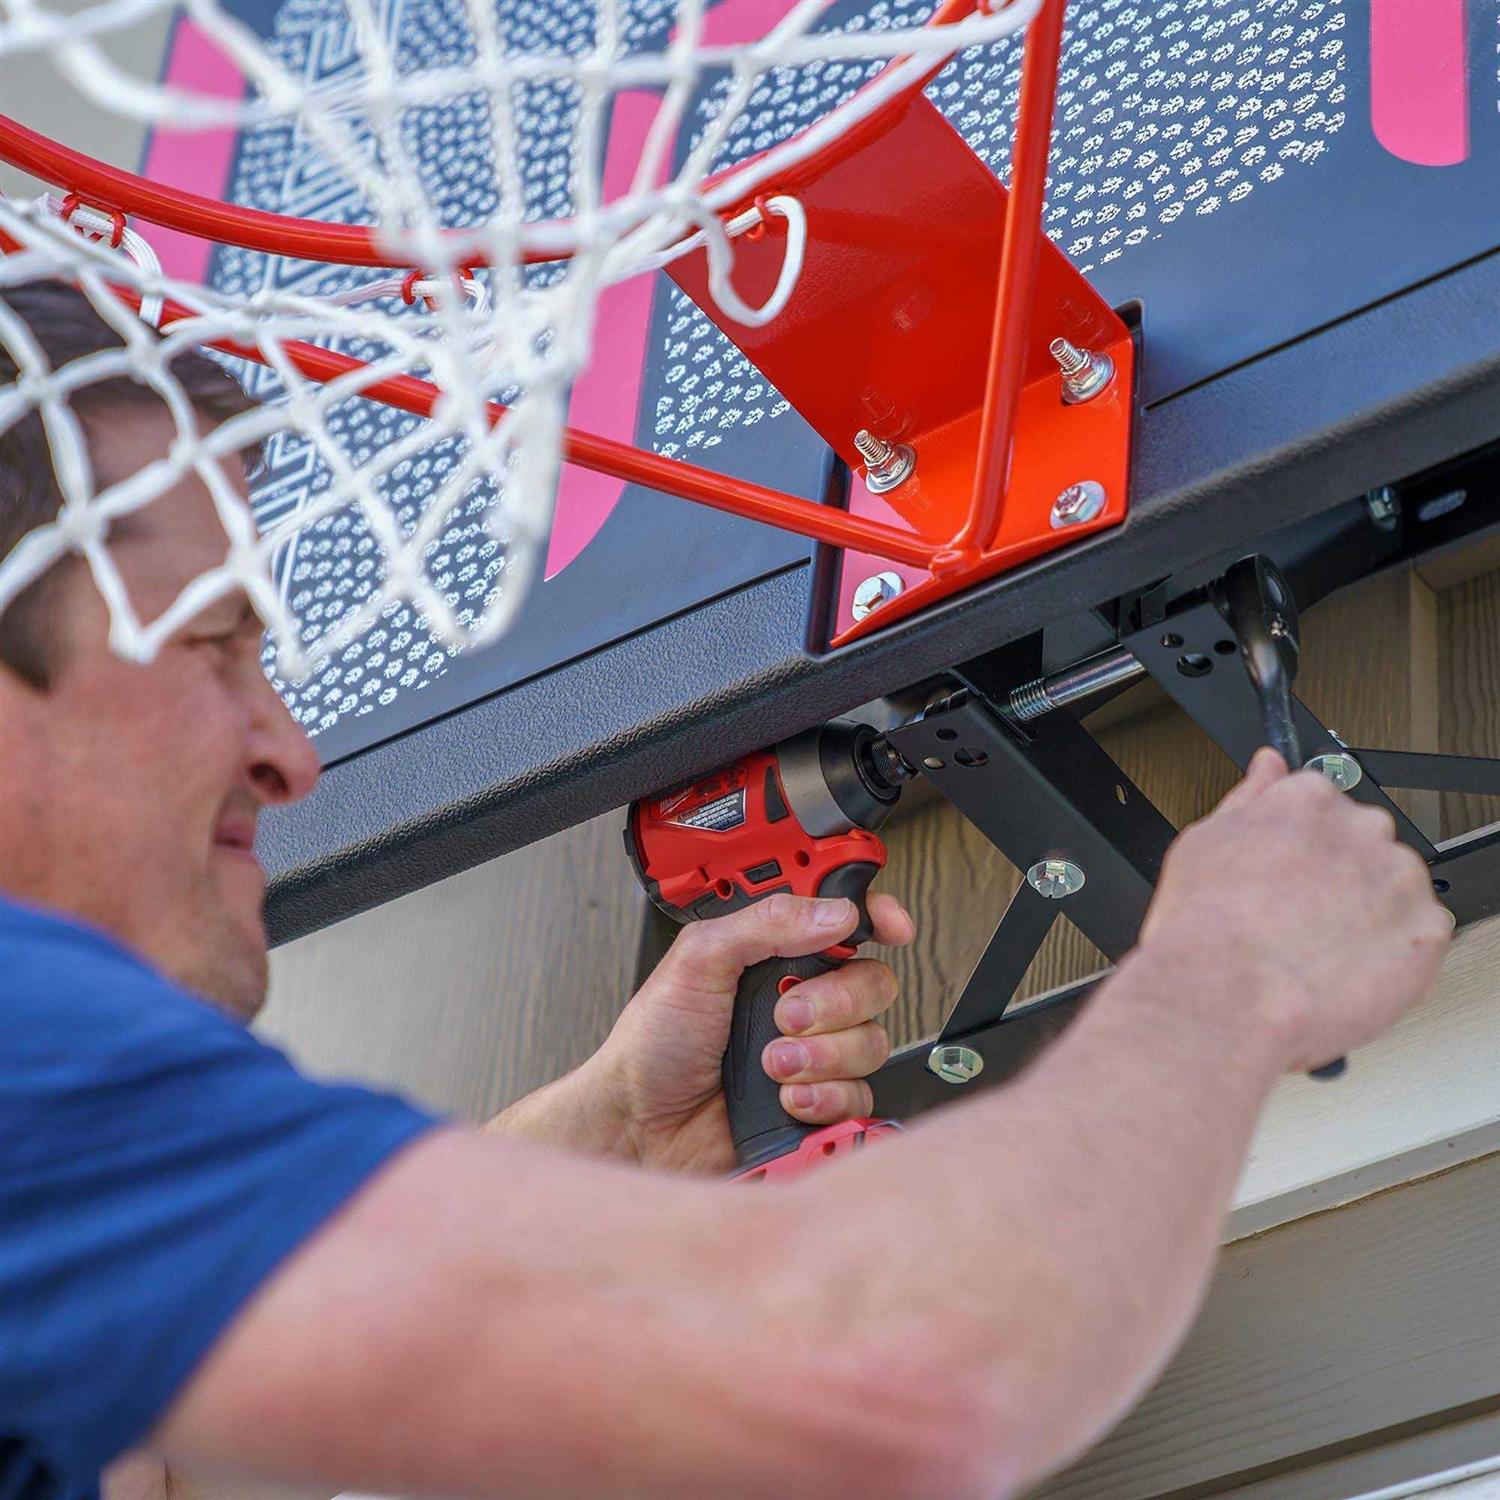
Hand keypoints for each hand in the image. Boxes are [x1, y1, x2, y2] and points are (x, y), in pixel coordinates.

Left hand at [589, 893, 914, 1173]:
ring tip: (772, 1063)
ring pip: (870, 1041)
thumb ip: (765, 923)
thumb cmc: (653, 1045)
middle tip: (784, 1015)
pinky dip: (824, 1096)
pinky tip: (786, 1098)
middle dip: (835, 1001)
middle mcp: (801, 998)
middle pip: (871, 981)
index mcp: (773, 954)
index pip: (843, 920)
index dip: (876, 916)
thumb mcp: (697, 961)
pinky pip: (860, 1095)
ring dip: (822, 1055)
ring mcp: (814, 1052)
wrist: (640, 1126)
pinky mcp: (820, 1101)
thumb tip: (834, 911)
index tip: (890, 925)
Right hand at [1138, 748, 1451, 1072]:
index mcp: (1308, 800)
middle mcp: (1361, 828)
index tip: (1290, 873)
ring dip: (1369, 914)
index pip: (1322, 806)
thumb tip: (1266, 765)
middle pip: (1363, 844)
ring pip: (1395, 890)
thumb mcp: (1204, 841)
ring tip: (1319, 949)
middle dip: (1339, 877)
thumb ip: (1247, 797)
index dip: (1302, 847)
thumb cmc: (1208, 925)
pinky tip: (1345, 968)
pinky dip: (1392, 955)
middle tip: (1300, 916)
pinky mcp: (1427, 930)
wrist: (1231, 991)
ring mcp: (1398, 878)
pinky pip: (1421, 937)